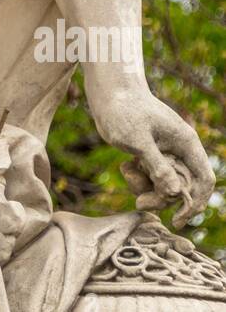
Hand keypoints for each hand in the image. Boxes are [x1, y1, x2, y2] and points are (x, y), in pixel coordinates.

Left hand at [89, 87, 213, 227]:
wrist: (108, 92)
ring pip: (165, 185)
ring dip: (147, 188)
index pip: (204, 179)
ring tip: (127, 173)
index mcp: (186, 143)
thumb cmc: (123, 110)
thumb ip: (157, 166)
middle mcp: (179, 149)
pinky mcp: (150, 155)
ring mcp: (165, 153)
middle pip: (182, 187)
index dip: (195, 202)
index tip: (177, 219)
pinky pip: (150, 178)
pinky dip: (138, 179)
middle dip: (162, 198)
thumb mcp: (138, 140)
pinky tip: (125, 167)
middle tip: (139, 203)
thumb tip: (175, 193)